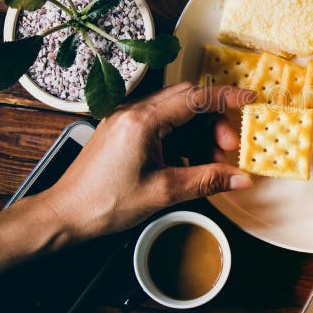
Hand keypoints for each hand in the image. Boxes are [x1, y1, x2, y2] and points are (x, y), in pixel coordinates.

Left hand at [38, 82, 254, 243]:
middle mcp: (133, 112)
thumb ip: (206, 180)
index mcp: (142, 121)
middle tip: (227, 147)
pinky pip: (160, 123)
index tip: (249, 98)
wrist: (64, 214)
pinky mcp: (123, 131)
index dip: (226, 97)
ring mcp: (126, 119)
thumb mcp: (163, 193)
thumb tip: (240, 179)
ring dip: (198, 130)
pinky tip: (187, 161)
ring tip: (209, 160)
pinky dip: (180, 137)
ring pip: (175, 111)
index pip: (195, 98)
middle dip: (213, 120)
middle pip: (187, 99)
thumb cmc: (104, 203)